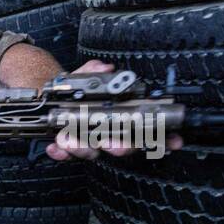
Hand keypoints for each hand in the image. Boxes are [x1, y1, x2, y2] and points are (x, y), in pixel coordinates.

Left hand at [44, 60, 183, 160]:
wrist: (50, 100)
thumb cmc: (74, 91)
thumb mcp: (84, 76)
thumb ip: (93, 71)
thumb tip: (105, 68)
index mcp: (121, 117)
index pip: (147, 129)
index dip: (163, 138)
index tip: (173, 142)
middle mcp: (108, 134)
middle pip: (122, 146)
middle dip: (119, 147)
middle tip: (112, 144)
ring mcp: (89, 143)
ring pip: (92, 152)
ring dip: (82, 148)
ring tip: (70, 141)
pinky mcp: (69, 149)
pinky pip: (67, 156)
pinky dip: (60, 153)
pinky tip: (54, 148)